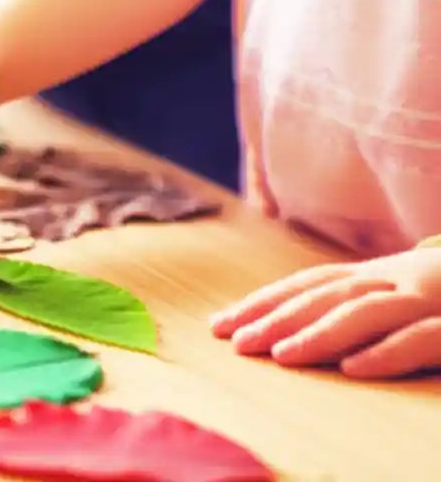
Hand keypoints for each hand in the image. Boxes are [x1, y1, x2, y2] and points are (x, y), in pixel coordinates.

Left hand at [210, 248, 440, 378]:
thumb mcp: (403, 294)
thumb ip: (358, 303)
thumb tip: (290, 325)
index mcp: (381, 272)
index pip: (309, 284)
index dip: (263, 301)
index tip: (219, 323)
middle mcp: (400, 278)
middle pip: (326, 296)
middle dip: (276, 317)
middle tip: (235, 341)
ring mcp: (432, 298)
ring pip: (367, 312)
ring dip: (321, 333)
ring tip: (281, 355)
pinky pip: (423, 338)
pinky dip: (388, 352)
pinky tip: (354, 368)